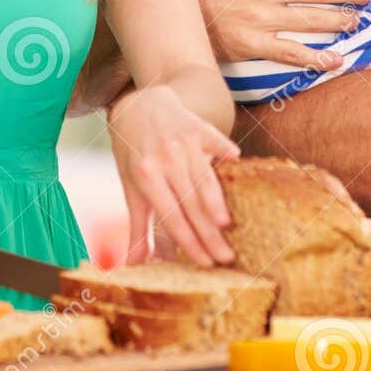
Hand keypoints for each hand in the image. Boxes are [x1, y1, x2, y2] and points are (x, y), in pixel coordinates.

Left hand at [108, 85, 240, 266]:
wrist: (139, 105)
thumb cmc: (136, 153)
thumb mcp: (132, 186)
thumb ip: (138, 226)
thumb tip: (136, 264)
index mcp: (146, 176)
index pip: (172, 216)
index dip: (189, 241)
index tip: (205, 263)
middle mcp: (165, 159)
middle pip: (190, 203)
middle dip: (209, 233)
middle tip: (226, 258)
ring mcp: (184, 142)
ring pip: (204, 178)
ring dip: (216, 203)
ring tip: (229, 227)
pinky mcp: (200, 127)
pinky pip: (218, 144)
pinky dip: (227, 156)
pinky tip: (238, 167)